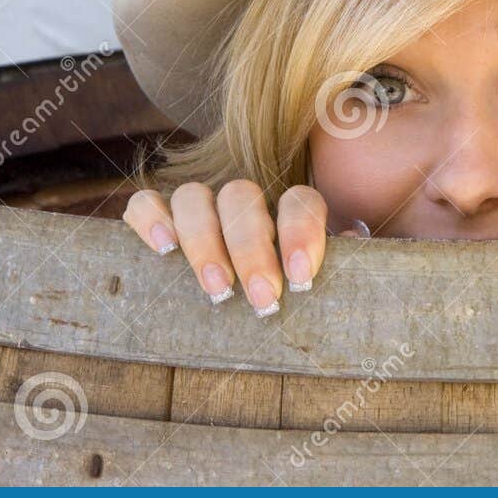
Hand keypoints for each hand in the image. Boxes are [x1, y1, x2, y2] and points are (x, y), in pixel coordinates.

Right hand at [123, 180, 352, 313]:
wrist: (259, 300)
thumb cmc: (294, 297)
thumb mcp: (326, 283)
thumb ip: (347, 263)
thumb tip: (353, 239)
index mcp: (290, 211)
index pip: (298, 200)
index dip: (300, 232)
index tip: (300, 277)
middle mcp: (244, 203)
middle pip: (242, 198)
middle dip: (252, 249)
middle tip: (263, 300)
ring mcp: (201, 209)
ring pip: (194, 197)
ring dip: (204, 241)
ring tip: (217, 289)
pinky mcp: (160, 223)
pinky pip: (144, 204)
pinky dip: (150, 219)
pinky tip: (164, 251)